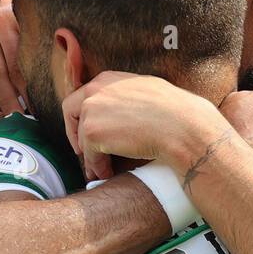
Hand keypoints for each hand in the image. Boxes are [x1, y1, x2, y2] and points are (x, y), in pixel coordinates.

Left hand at [63, 71, 222, 179]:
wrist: (182, 127)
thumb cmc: (176, 112)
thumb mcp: (147, 92)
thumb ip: (126, 97)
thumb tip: (122, 111)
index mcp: (108, 79)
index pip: (84, 95)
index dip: (82, 116)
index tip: (88, 131)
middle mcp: (95, 89)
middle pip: (70, 112)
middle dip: (75, 134)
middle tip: (84, 152)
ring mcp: (91, 110)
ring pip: (82, 138)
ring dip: (91, 156)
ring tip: (101, 169)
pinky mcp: (92, 133)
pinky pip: (89, 156)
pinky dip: (97, 167)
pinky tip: (107, 174)